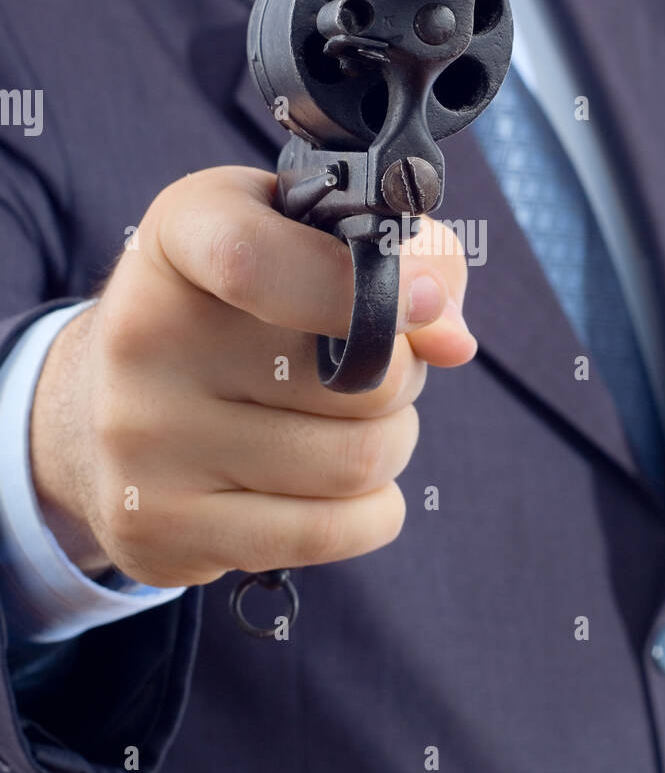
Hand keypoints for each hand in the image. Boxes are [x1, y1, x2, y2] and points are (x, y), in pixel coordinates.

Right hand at [30, 167, 474, 586]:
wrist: (105, 400)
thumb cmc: (241, 309)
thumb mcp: (306, 239)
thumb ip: (405, 256)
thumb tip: (452, 338)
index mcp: (177, 239)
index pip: (255, 261)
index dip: (363, 288)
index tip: (426, 305)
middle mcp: (141, 337)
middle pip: (356, 379)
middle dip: (402, 379)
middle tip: (375, 372)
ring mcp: (141, 441)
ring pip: (356, 461)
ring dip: (390, 444)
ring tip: (353, 424)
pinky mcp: (159, 528)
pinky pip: (331, 533)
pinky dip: (372, 511)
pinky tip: (340, 487)